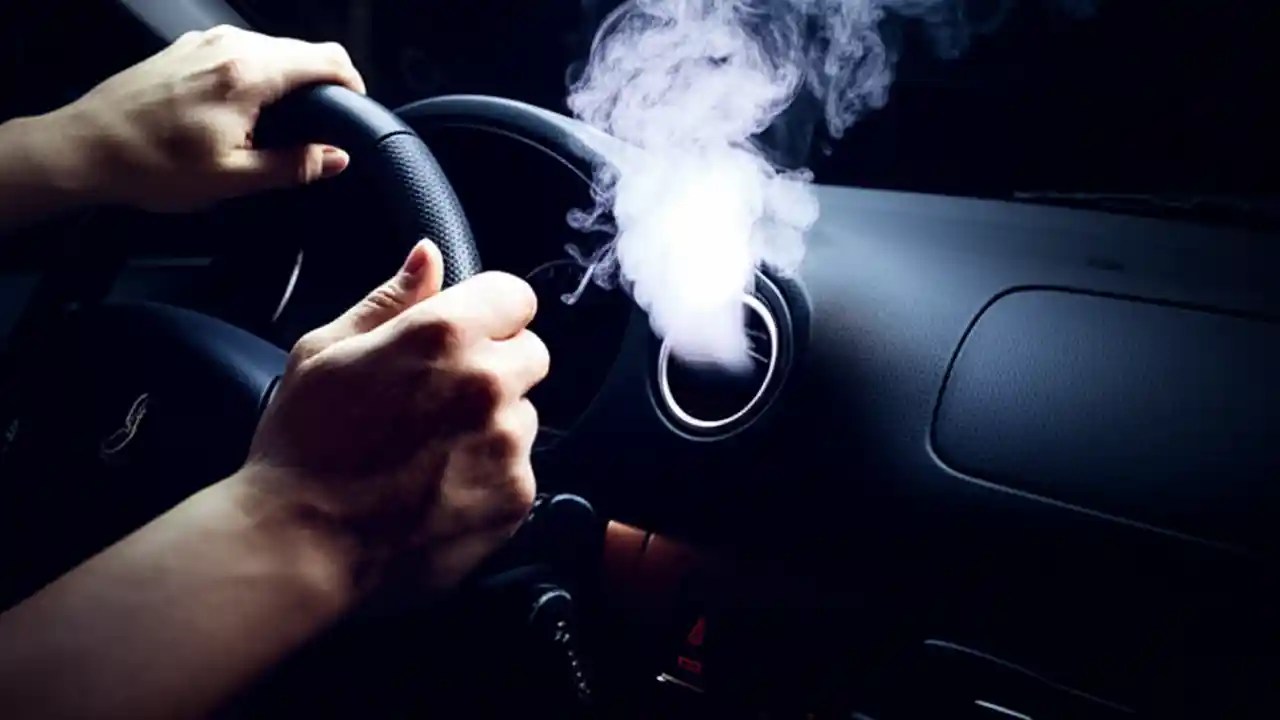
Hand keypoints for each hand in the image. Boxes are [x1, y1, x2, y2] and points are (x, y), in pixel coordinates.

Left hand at [53, 25, 365, 211]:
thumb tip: (336, 158)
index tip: (355, 111)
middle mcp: (230, 47)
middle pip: (302, 51)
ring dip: (289, 80)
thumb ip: (293, 166)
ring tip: (282, 124)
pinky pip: (241, 53)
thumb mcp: (232, 179)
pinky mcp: (186, 49)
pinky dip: (257, 76)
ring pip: (272, 50)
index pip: (326, 60)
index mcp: (248, 75)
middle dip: (322, 84)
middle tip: (323, 126)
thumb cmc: (151, 166)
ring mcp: (205, 43)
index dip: (352, 84)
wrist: (85, 149)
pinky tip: (243, 112)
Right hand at [244, 240, 549, 591]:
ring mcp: (507, 442)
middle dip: (497, 366)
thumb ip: (391, 299)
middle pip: (531, 353)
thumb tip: (429, 255)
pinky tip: (440, 486)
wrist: (301, 546)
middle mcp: (487, 382)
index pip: (515, 296)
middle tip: (440, 398)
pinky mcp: (516, 495)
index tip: (467, 334)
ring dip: (494, 423)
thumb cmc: (302, 446)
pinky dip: (491, 474)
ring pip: (525, 414)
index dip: (489, 312)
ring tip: (431, 450)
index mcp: (443, 334)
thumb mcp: (325, 352)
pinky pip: (521, 467)